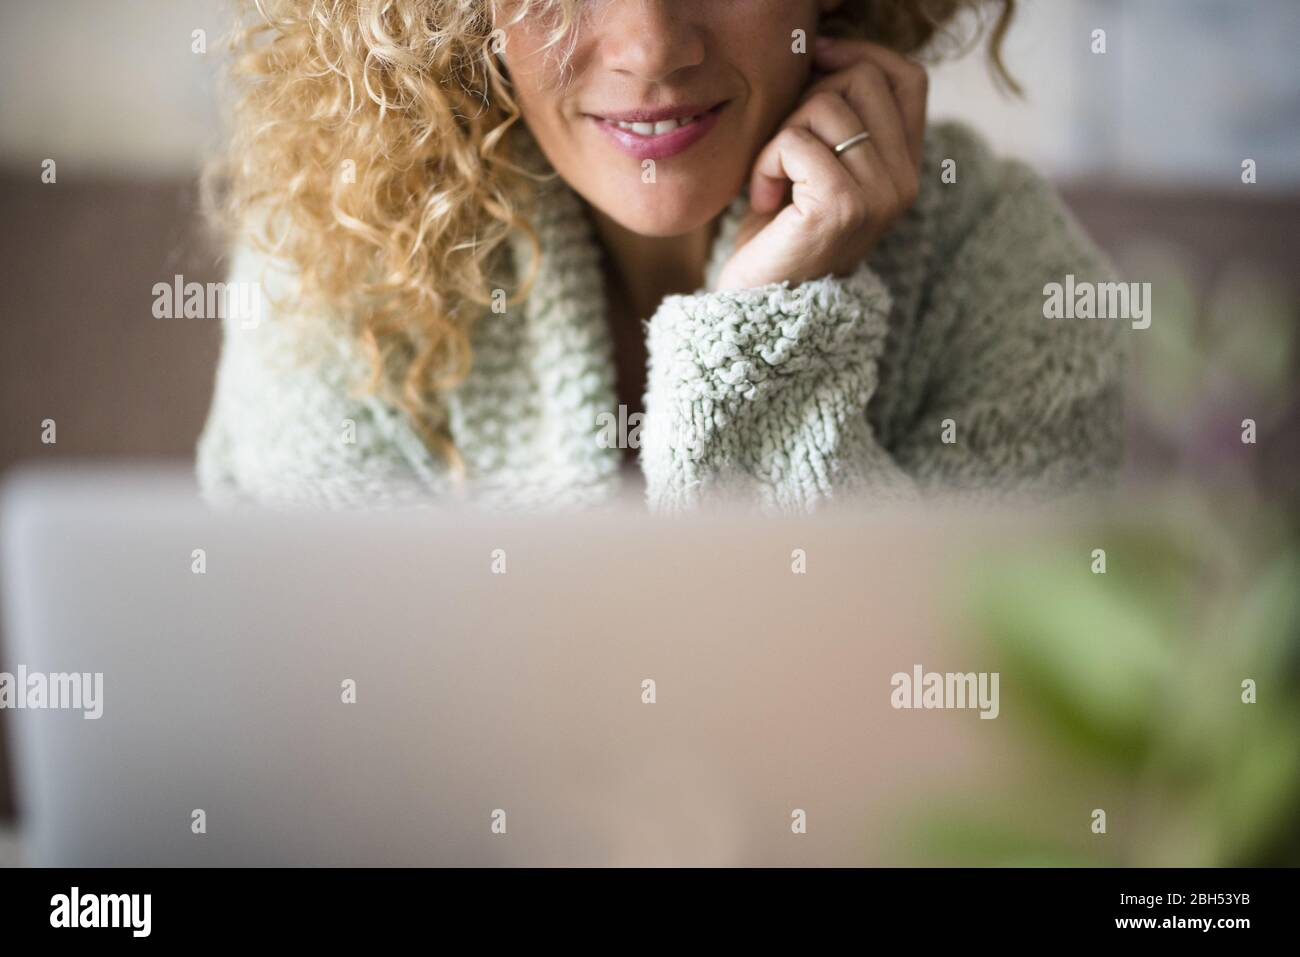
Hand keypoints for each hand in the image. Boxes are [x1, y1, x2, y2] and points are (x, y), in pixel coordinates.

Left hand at [714, 36, 927, 290]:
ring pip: (823, 107)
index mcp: (905, 169)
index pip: (908, 78)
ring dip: (780, 140)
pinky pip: (795, 142)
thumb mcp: (816, 167)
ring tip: (774, 185)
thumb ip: (835, 118)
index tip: (814, 64)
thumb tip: (823, 49)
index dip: (860, 55)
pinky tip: (765, 202)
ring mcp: (880, 196)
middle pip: (860, 80)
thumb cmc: (779, 235)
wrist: (762, 308)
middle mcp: (904, 182)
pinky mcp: (843, 207)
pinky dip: (765, 165)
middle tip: (785, 155)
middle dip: (806, 103)